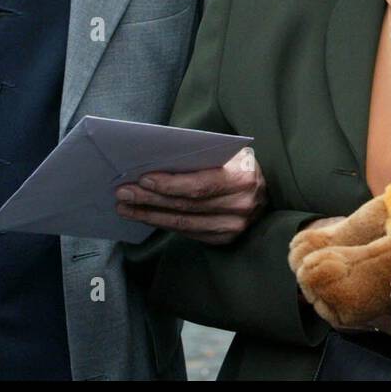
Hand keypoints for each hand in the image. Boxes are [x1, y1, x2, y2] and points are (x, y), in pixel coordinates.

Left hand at [115, 147, 265, 244]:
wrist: (267, 188)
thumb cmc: (240, 163)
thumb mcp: (229, 152)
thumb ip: (202, 156)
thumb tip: (157, 157)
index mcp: (243, 177)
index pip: (200, 185)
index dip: (170, 184)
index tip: (143, 179)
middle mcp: (241, 206)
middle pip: (186, 206)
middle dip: (150, 199)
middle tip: (123, 193)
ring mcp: (234, 227)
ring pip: (183, 224)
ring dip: (150, 215)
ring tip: (126, 207)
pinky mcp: (225, 239)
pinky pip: (188, 233)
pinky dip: (164, 223)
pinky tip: (146, 215)